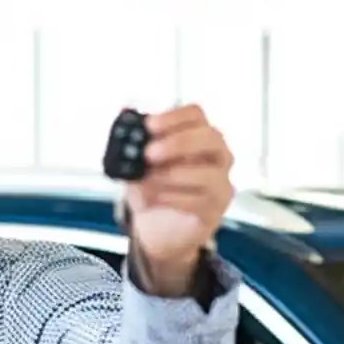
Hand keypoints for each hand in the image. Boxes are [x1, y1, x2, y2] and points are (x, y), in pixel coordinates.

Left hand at [123, 104, 233, 293]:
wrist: (159, 229)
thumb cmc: (154, 190)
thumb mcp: (137, 165)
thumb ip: (134, 147)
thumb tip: (123, 124)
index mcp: (196, 136)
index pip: (195, 114)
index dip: (173, 117)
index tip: (150, 125)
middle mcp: (216, 156)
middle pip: (211, 138)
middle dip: (179, 143)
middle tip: (150, 153)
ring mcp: (219, 182)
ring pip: (208, 173)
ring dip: (172, 176)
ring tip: (148, 181)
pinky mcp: (215, 209)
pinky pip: (199, 201)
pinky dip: (173, 198)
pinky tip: (156, 199)